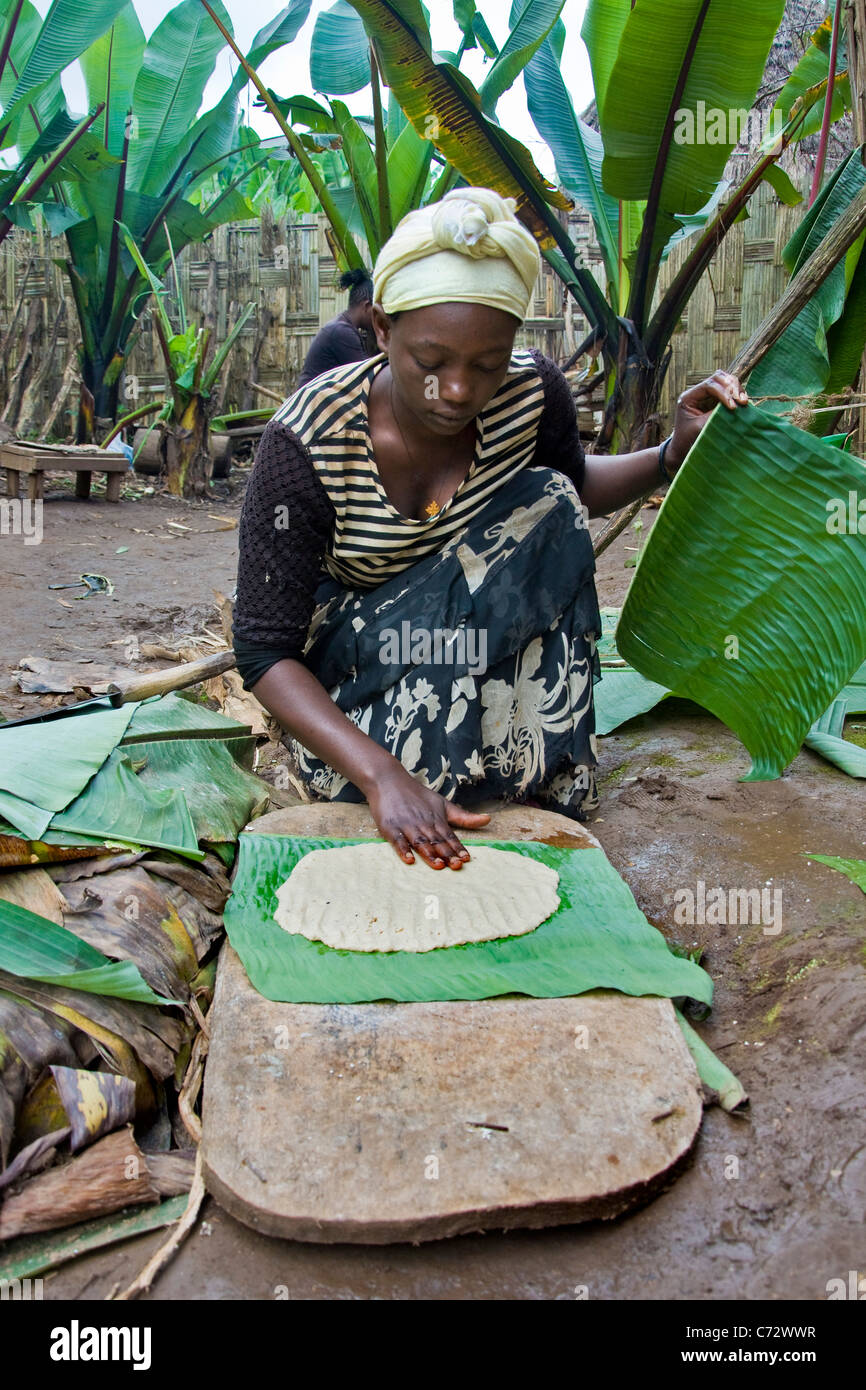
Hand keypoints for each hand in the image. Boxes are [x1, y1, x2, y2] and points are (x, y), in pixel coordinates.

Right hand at [366, 767, 490, 868]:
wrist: (388, 780)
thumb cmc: (417, 794)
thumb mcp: (442, 803)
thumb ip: (464, 816)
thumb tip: (488, 819)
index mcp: (436, 818)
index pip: (449, 836)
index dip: (457, 848)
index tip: (466, 859)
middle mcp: (422, 822)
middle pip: (436, 841)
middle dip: (447, 853)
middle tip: (456, 865)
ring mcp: (406, 825)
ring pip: (419, 842)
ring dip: (429, 854)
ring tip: (438, 865)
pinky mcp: (390, 827)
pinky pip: (397, 841)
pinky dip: (403, 850)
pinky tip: (409, 860)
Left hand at [666, 370, 748, 470]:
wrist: (683, 450)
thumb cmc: (687, 440)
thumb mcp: (700, 428)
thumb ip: (714, 415)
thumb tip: (735, 407)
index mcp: (689, 397)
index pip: (709, 385)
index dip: (724, 393)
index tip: (732, 407)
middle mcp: (698, 393)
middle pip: (718, 378)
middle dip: (732, 387)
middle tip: (741, 401)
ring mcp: (708, 396)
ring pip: (726, 382)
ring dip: (737, 389)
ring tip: (744, 402)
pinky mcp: (716, 403)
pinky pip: (730, 393)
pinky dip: (738, 396)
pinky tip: (744, 404)